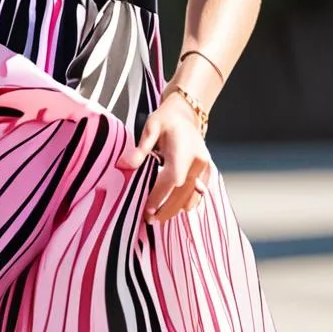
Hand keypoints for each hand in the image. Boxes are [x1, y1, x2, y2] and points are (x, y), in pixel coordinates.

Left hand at [124, 92, 210, 224]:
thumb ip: (141, 149)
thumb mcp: (151, 127)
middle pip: (184, 195)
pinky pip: (199, 193)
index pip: (172, 181)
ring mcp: (205, 167)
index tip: (147, 210)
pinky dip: (188, 202)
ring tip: (159, 216)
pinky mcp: (208, 171)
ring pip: (193, 197)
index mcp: (184, 151)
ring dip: (177, 208)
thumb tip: (125, 165)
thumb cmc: (167, 118)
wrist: (187, 112)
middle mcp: (198, 162)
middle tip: (150, 220)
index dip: (160, 197)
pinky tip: (174, 207)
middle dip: (167, 210)